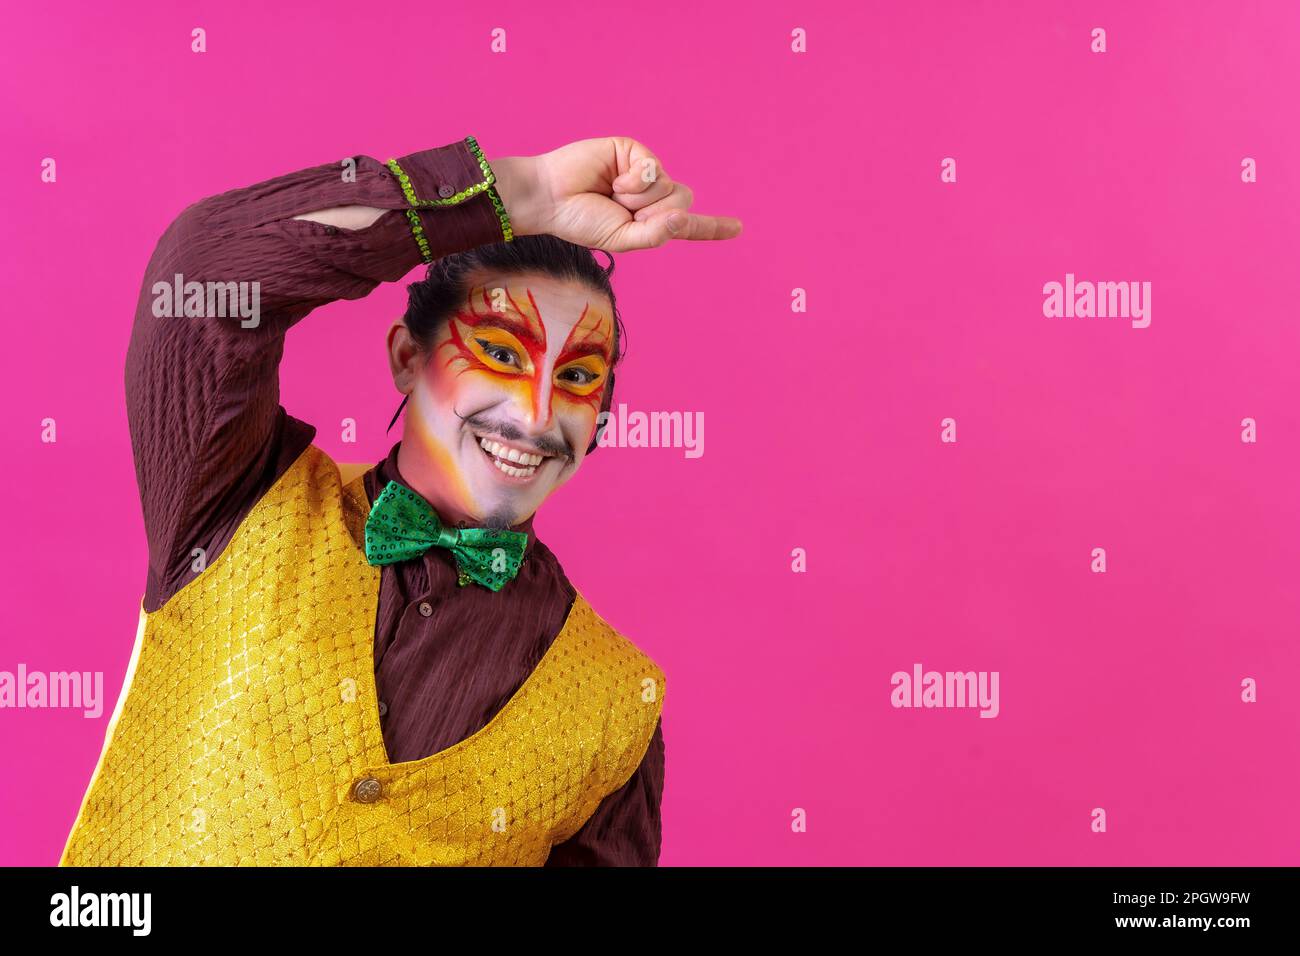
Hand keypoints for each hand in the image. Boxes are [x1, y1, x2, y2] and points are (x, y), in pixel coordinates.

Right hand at [491, 137, 742, 251]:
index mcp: (650, 221)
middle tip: (620, 210)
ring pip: (670, 187)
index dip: (713, 227)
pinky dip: (634, 180)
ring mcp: (644, 172)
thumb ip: (655, 235)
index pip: (687, 226)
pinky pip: (654, 168)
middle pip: (683, 203)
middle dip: (654, 213)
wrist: (551, 197)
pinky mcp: (635, 152)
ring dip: (639, 198)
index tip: (738, 228)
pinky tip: (612, 178)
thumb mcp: (622, 240)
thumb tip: (683, 218)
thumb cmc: (581, 221)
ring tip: (611, 193)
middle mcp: (651, 196)